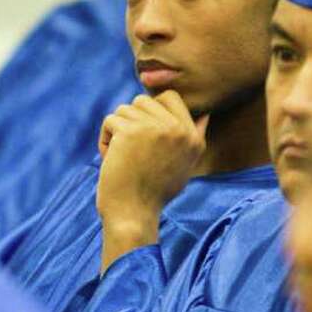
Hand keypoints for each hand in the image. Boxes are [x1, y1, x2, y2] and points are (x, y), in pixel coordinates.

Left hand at [96, 92, 208, 272]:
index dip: (151, 111)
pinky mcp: (130, 131)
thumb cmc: (154, 192)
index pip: (171, 97)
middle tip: (131, 150)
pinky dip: (105, 140)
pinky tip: (111, 160)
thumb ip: (194, 139)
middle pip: (144, 101)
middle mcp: (178, 129)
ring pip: (124, 109)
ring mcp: (154, 128)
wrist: (133, 214)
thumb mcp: (185, 166)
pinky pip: (110, 121)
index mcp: (192, 137)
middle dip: (132, 122)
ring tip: (122, 157)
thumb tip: (205, 115)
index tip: (144, 137)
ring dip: (117, 132)